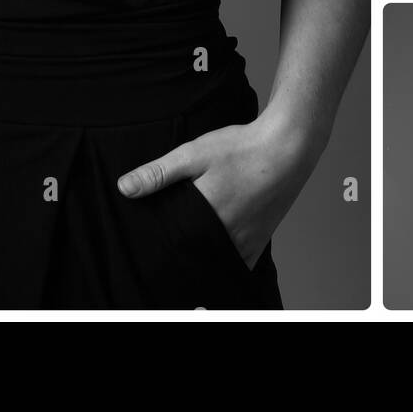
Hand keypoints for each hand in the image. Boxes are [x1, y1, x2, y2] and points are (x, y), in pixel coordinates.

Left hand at [116, 112, 319, 267]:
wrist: (288, 148)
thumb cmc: (241, 149)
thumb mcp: (193, 154)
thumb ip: (159, 173)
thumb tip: (125, 188)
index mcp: (205, 220)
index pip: (173, 250)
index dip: (158, 252)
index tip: (146, 248)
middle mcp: (227, 239)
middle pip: (194, 259)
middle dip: (177, 257)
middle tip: (160, 251)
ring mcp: (246, 244)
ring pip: (214, 264)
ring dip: (199, 260)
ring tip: (184, 247)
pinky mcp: (260, 243)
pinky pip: (236, 263)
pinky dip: (222, 260)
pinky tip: (211, 248)